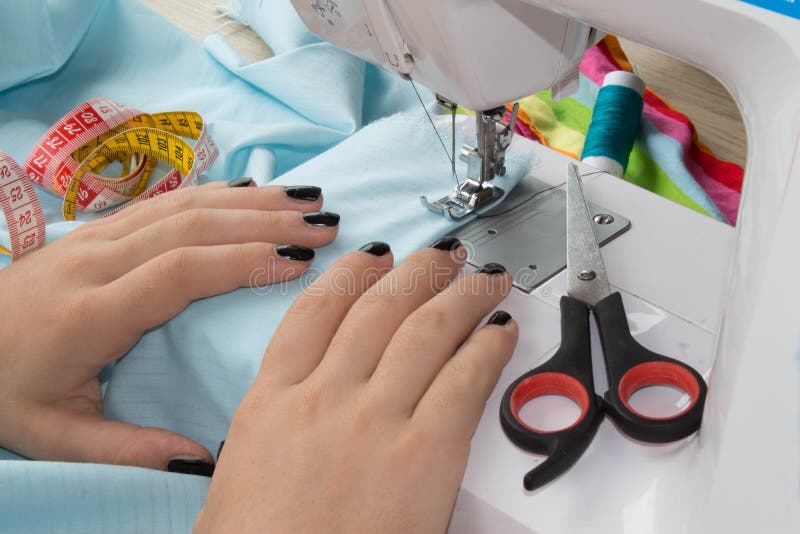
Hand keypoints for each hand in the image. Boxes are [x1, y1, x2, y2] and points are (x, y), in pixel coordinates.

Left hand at [0, 179, 337, 472]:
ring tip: (307, 199)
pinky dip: (217, 191)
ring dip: (250, 200)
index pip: (180, 272)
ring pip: (184, 204)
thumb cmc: (9, 390)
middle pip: (192, 226)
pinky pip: (167, 200)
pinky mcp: (99, 229)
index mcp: (92, 312)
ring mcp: (97, 237)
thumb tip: (204, 459)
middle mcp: (97, 261)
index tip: (300, 261)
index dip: (244, 260)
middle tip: (325, 224)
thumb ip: (129, 449)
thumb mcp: (56, 437)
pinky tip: (255, 190)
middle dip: (266, 221)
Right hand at [197, 239, 517, 532]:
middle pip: (378, 307)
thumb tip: (288, 418)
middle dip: (417, 271)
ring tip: (480, 275)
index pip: (316, 311)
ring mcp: (376, 420)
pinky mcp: (428, 452)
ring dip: (459, 294)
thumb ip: (266, 437)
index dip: (353, 273)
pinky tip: (500, 329)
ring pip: (425, 329)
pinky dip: (487, 346)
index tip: (375, 255)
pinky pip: (465, 378)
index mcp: (270, 403)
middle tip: (441, 256)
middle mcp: (324, 397)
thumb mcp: (235, 484)